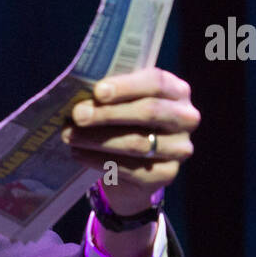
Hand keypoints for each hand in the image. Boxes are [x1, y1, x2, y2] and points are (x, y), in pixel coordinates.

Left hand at [62, 68, 199, 214]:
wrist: (132, 167)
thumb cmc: (124, 123)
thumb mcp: (123, 103)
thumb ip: (110, 96)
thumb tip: (80, 98)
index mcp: (177, 91)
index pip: (156, 82)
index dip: (126, 86)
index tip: (97, 91)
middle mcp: (185, 118)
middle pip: (149, 112)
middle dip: (108, 113)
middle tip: (78, 115)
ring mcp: (180, 148)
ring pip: (137, 143)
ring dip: (97, 139)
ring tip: (70, 136)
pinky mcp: (167, 174)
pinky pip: (130, 168)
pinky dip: (99, 160)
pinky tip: (78, 154)